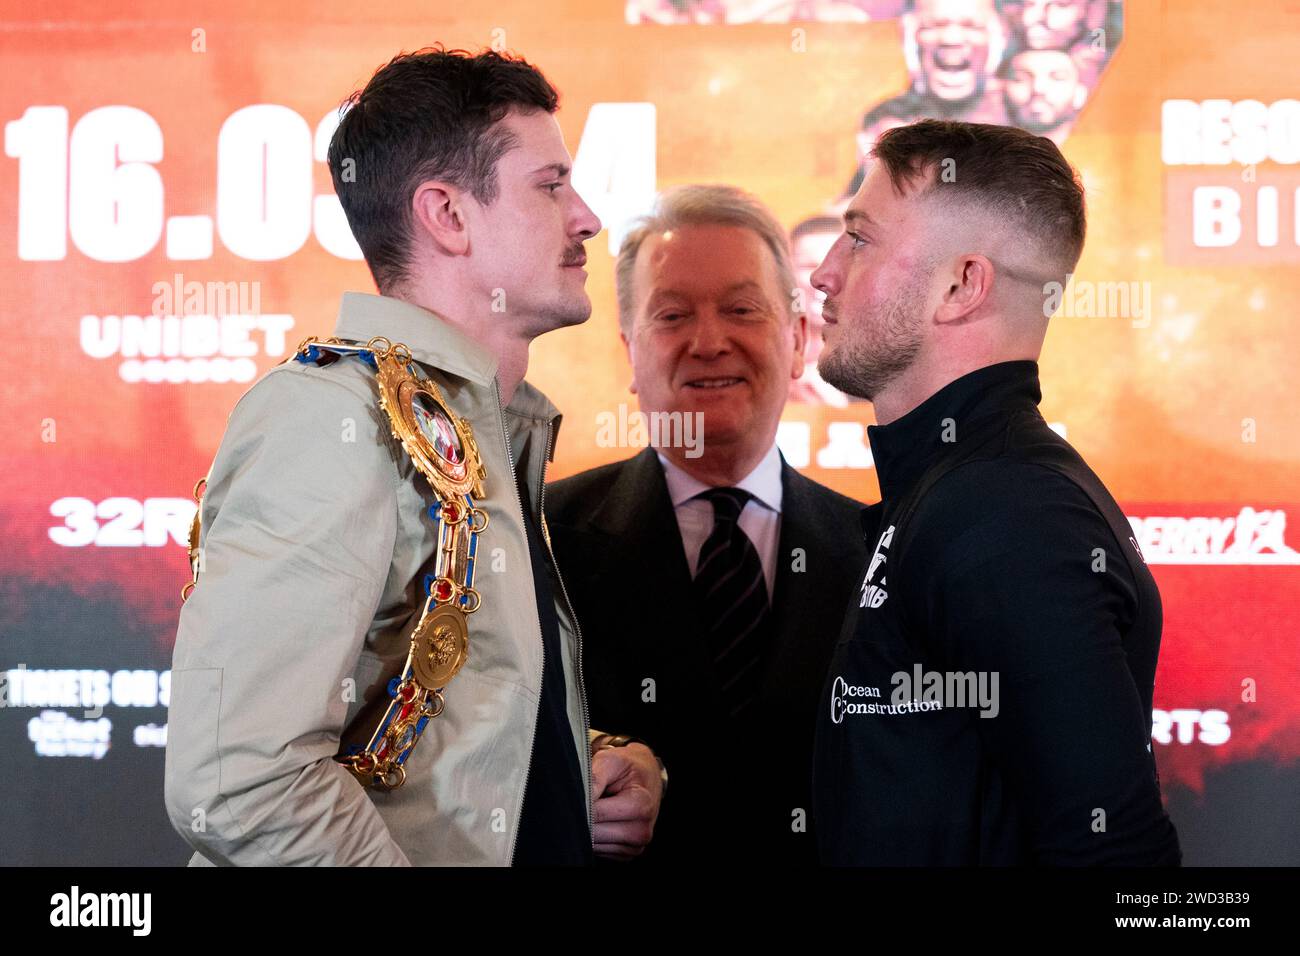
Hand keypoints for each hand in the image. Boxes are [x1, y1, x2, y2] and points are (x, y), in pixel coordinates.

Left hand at [590, 742, 663, 859]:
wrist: (646, 776)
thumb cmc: (627, 767)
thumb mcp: (612, 760)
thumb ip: (594, 777)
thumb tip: (580, 800)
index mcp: (641, 805)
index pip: (597, 814)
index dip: (583, 803)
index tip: (581, 792)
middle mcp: (642, 830)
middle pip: (594, 833)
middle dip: (584, 816)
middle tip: (592, 799)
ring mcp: (635, 845)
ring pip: (594, 844)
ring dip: (589, 828)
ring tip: (601, 807)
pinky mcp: (627, 853)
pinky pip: (599, 851)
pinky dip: (595, 837)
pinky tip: (604, 820)